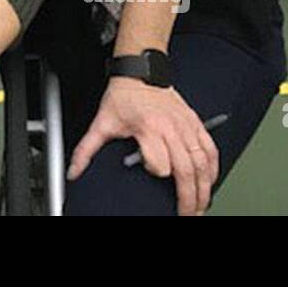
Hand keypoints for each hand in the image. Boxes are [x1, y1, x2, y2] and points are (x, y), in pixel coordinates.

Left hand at [67, 77, 219, 215]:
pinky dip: (213, 168)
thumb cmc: (123, 96)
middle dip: (189, 198)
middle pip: (187, 170)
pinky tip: (209, 182)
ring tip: (200, 206)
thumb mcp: (102, 122)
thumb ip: (87, 150)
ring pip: (203, 162)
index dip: (157, 172)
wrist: (141, 71)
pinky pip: (211, 149)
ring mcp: (186, 125)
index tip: (153, 175)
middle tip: (188, 215)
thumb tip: (74, 172)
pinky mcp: (196, 122)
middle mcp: (171, 128)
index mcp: (149, 128)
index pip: (160, 163)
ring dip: (204, 188)